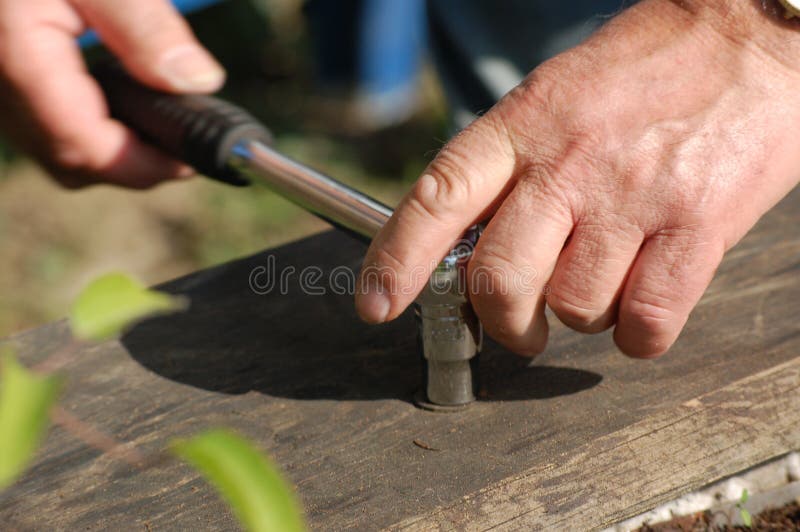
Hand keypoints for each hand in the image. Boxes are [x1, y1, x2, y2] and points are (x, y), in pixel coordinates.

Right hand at [0, 0, 224, 187]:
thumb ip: (146, 27)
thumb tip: (198, 82)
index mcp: (18, 55)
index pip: (83, 146)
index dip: (144, 165)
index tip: (191, 158)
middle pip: (68, 159)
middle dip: (131, 163)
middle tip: (182, 141)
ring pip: (52, 146)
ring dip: (111, 148)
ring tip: (160, 120)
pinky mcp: (1, 75)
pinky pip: (41, 120)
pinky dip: (87, 123)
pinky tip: (122, 99)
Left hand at [356, 0, 799, 357]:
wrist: (749, 36)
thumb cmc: (646, 70)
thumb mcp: (554, 97)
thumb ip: (509, 172)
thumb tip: (468, 247)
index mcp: (523, 126)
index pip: (437, 199)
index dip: (396, 260)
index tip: (376, 304)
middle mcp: (568, 165)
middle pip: (499, 280)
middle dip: (503, 321)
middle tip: (519, 325)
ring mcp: (633, 199)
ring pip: (573, 309)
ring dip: (580, 313)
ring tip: (605, 276)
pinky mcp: (697, 228)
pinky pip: (643, 323)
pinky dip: (636, 334)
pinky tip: (643, 300)